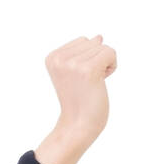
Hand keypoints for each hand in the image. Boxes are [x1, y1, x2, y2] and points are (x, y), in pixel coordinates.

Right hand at [34, 35, 116, 163]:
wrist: (78, 126)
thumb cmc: (79, 101)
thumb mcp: (76, 72)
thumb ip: (84, 52)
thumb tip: (99, 36)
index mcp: (52, 58)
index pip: (82, 41)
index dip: (86, 59)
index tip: (79, 79)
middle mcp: (59, 59)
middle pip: (92, 41)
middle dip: (96, 60)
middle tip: (86, 83)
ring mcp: (73, 64)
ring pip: (103, 47)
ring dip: (103, 65)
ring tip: (92, 84)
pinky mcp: (88, 70)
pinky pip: (111, 53)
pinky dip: (111, 67)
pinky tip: (100, 82)